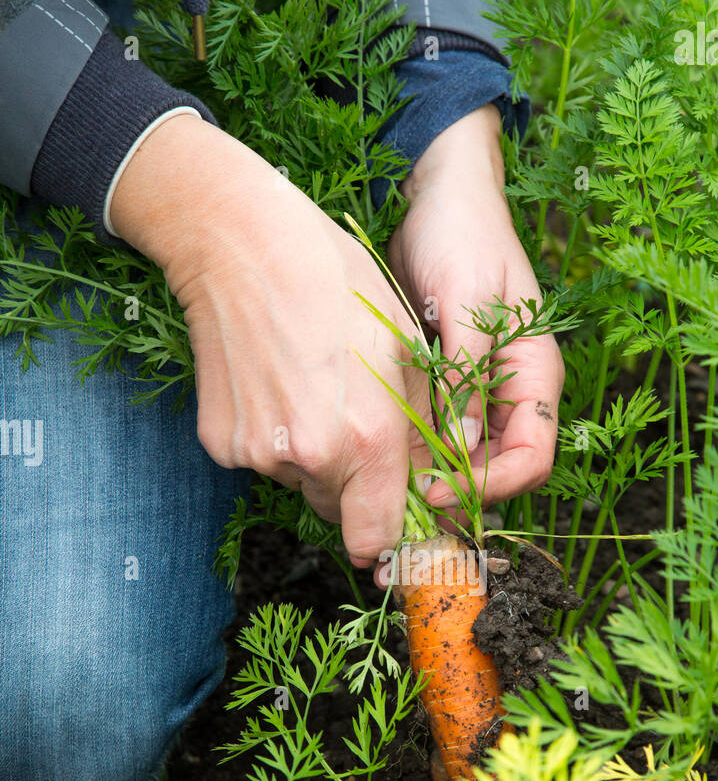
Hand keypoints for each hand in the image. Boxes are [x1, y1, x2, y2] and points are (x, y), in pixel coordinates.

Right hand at [110, 115, 429, 566]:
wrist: (239, 244)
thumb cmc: (335, 282)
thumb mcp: (405, 349)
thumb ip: (422, 429)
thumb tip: (432, 481)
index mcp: (369, 438)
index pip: (380, 536)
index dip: (389, 534)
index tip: (392, 520)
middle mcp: (313, 458)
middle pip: (340, 512)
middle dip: (354, 487)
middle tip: (353, 428)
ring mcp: (260, 453)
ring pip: (302, 484)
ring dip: (315, 459)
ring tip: (312, 390)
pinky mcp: (221, 443)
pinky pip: (263, 461)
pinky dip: (274, 439)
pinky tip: (276, 385)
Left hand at [387, 104, 564, 512]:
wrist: (435, 193)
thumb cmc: (462, 234)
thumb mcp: (467, 303)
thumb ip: (468, 375)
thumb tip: (464, 443)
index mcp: (535, 375)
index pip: (531, 458)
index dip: (490, 484)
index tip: (439, 487)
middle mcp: (512, 392)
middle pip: (498, 469)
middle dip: (459, 490)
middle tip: (405, 501)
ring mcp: (479, 389)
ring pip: (464, 457)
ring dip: (432, 476)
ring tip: (389, 486)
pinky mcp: (445, 381)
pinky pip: (436, 431)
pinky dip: (414, 449)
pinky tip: (380, 454)